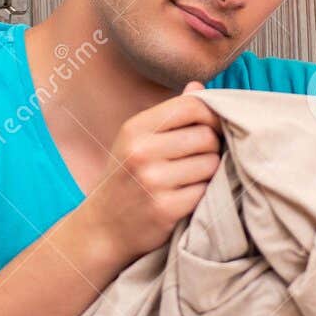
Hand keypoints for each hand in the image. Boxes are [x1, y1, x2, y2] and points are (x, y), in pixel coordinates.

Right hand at [81, 81, 222, 265]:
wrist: (102, 228)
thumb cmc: (125, 179)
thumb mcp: (136, 141)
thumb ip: (170, 115)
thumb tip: (198, 86)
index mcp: (136, 128)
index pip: (191, 106)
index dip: (211, 115)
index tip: (213, 128)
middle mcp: (142, 151)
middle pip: (206, 136)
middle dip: (212, 147)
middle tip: (201, 159)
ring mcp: (153, 181)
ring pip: (211, 164)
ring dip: (210, 172)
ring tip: (192, 179)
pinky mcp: (165, 208)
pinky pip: (206, 191)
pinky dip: (204, 194)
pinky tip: (188, 197)